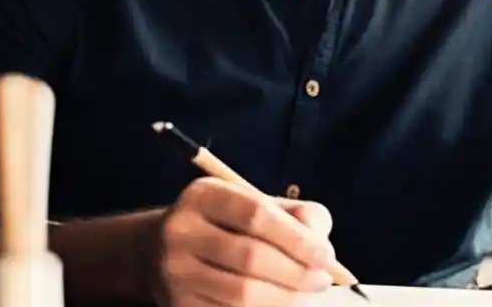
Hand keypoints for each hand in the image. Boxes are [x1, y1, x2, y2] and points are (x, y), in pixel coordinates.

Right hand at [152, 177, 336, 306]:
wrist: (164, 251)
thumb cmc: (231, 226)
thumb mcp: (259, 206)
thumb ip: (298, 216)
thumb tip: (320, 245)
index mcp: (204, 195)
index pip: (256, 215)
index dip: (297, 238)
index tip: (327, 256)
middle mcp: (181, 231)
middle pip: (250, 256)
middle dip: (296, 273)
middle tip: (323, 281)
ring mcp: (175, 271)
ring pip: (241, 294)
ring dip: (285, 299)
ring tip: (308, 297)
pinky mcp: (178, 304)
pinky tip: (281, 305)